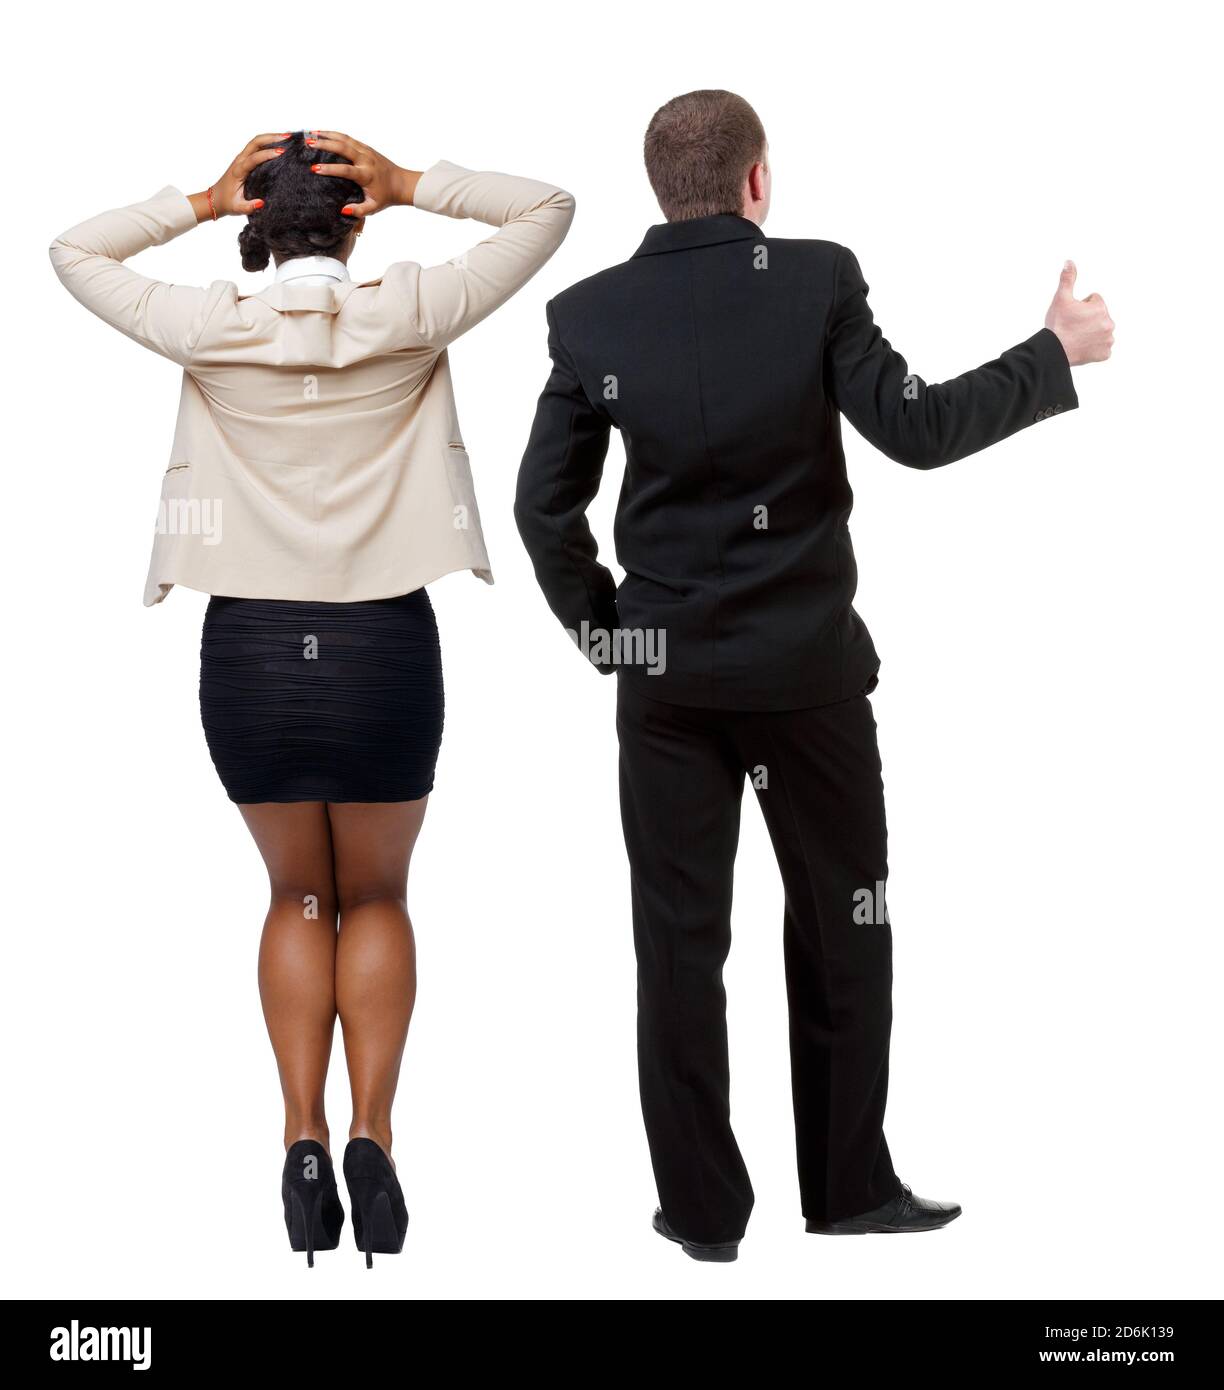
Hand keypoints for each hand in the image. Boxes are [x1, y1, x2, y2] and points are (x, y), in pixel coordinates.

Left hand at [190, 134, 286, 221]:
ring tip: (287, 137)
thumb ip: (249, 206)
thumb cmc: (227, 203)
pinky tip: (279, 143)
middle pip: (255, 142)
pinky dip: (268, 142)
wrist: (215, 198)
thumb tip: (262, 202)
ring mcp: (242, 158)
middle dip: (271, 138)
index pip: (253, 158)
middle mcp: (240, 161)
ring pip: (256, 142)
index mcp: (238, 171)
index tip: (281, 152)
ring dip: (270, 137)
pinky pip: (257, 147)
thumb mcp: (237, 208)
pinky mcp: (245, 159)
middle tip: (287, 137)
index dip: (267, 154)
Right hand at [305, 131, 420, 215]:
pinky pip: (347, 138)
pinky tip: (322, 133)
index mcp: (366, 175)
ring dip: (327, 135)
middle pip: (343, 147)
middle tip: (308, 143)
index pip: (346, 170)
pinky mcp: (365, 147)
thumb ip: (359, 211)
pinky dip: (334, 134)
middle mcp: (365, 160)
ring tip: (310, 134)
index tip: (315, 168)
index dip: (330, 169)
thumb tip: (343, 210)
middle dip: (325, 144)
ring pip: (344, 138)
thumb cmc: (386, 197)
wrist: (402, 183)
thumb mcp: (374, 208)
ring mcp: (365, 151)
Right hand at [1045, 261, 1114, 364]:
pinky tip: (1082, 347)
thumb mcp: (1061, 298)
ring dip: (1092, 332)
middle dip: (1088, 319)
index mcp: (1101, 308)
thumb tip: (1069, 262)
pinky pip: (1102, 348)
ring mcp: (1108, 340)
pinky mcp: (1105, 354)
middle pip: (1099, 316)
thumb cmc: (1057, 325)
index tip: (1072, 314)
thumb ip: (1068, 279)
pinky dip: (1094, 348)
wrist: (1054, 351)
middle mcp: (1109, 324)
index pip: (1094, 300)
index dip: (1081, 306)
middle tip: (1073, 327)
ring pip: (1101, 331)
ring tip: (1077, 337)